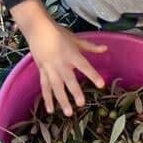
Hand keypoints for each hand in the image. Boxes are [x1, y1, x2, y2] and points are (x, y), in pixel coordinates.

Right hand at [13, 0, 105, 115]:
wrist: (37, 29)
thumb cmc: (58, 33)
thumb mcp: (75, 39)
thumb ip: (90, 46)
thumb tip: (105, 48)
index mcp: (71, 54)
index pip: (84, 66)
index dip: (92, 75)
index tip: (101, 85)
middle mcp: (60, 63)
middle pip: (68, 79)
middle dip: (74, 91)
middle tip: (81, 104)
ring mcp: (50, 68)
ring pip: (56, 86)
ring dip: (61, 100)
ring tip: (68, 113)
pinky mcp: (41, 71)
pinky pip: (44, 86)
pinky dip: (47, 98)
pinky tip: (50, 110)